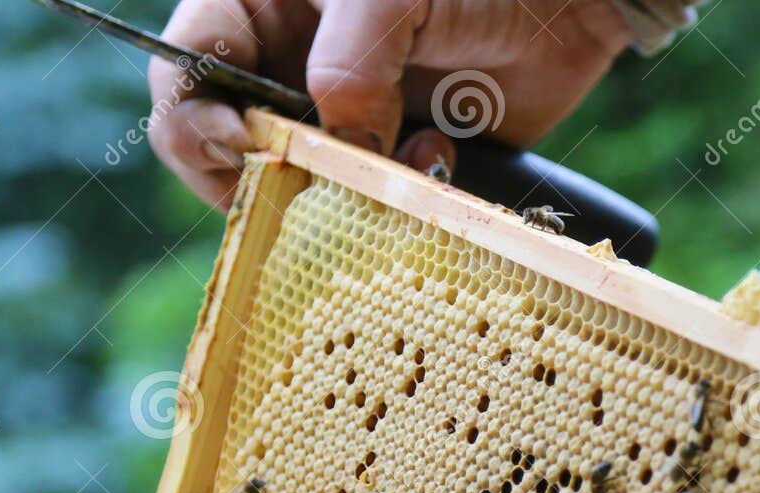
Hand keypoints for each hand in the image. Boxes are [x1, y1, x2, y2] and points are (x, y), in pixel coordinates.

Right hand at [147, 0, 631, 207]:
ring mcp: (340, 120)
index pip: (189, 65)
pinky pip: (367, 205)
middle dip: (262, 172)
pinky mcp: (391, 160)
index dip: (193, 113)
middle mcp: (289, 67)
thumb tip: (334, 148)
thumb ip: (348, 66)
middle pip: (226, 143)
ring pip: (298, 186)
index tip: (240, 145)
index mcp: (262, 6)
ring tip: (392, 156)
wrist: (570, 5)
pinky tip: (438, 156)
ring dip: (336, 191)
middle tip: (305, 184)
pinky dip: (394, 199)